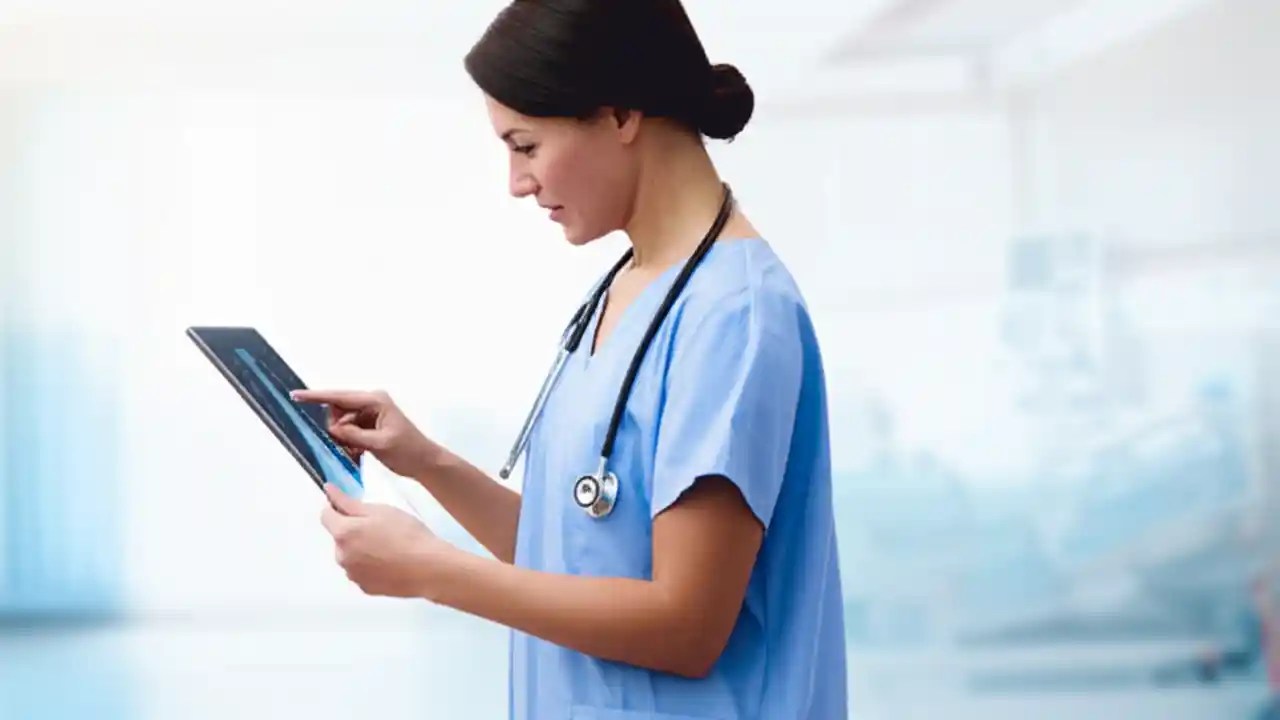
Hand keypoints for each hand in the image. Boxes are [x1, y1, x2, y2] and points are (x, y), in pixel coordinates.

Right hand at [291, 388, 441, 478]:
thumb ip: (354, 436)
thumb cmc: (407, 451)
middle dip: (336, 428)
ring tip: (356, 452)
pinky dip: (349, 442)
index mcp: (376, 401)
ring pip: (343, 422)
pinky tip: (358, 454)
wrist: (424, 462)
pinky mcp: (370, 425)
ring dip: (344, 438)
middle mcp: (372, 402)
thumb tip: (333, 428)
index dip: (317, 397)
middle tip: (347, 445)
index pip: (340, 397)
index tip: (296, 395)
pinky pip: (349, 430)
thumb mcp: (379, 444)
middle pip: (339, 410)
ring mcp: (371, 413)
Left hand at [320, 482, 451, 598]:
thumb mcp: (381, 510)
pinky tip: (391, 561)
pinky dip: (370, 565)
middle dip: (353, 530)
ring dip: (361, 549)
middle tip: (381, 527)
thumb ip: (349, 502)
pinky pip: (361, 571)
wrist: (428, 568)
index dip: (338, 507)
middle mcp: (342, 556)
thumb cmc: (407, 535)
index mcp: (344, 533)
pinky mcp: (365, 588)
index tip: (354, 506)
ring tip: (389, 546)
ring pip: (350, 555)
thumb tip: (329, 491)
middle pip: (340, 537)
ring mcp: (353, 575)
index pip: (325, 516)